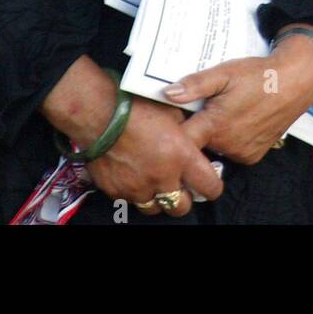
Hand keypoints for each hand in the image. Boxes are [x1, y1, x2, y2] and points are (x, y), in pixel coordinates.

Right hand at [40, 56, 221, 217]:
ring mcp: (137, 188)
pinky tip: (133, 175)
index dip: (213, 187)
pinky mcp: (116, 191)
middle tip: (181, 186)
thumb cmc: (137, 106)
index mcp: (181, 156)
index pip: (209, 186)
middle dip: (183, 199)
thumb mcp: (172, 111)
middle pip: (181, 207)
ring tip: (155, 182)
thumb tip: (193, 138)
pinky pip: (130, 199)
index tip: (210, 183)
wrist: (99, 113)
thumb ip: (185, 130)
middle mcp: (162, 178)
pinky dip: (134, 192)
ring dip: (158, 198)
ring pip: (154, 208)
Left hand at [169, 33, 312, 164]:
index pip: (181, 143)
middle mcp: (226, 145)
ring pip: (214, 149)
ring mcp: (241, 153)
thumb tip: (167, 94)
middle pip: (197, 146)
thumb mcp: (225, 73)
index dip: (170, 135)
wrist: (295, 82)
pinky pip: (232, 153)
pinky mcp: (253, 156)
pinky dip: (230, 141)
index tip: (166, 125)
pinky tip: (237, 122)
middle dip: (194, 130)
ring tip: (222, 113)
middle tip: (200, 109)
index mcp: (214, 126)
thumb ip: (195, 85)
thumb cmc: (258, 75)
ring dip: (213, 136)